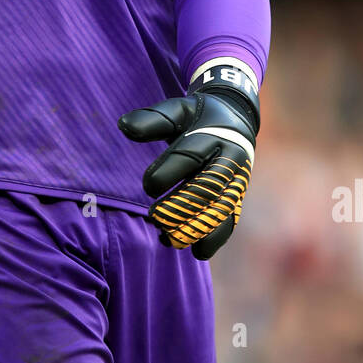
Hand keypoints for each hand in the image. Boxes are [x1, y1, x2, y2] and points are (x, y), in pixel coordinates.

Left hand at [119, 68, 258, 258]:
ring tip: (170, 240)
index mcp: (212, 135)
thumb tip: (124, 126)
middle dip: (181, 206)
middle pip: (207, 188)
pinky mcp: (238, 197)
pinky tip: (197, 252)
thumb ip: (152, 120)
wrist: (236, 122)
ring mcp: (237, 181)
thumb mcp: (176, 111)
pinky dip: (215, 238)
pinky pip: (231, 220)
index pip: (190, 156)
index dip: (168, 173)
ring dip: (196, 228)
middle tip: (155, 219)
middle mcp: (229, 159)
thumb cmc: (197, 117)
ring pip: (220, 209)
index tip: (149, 186)